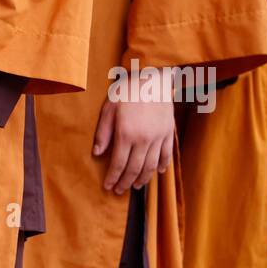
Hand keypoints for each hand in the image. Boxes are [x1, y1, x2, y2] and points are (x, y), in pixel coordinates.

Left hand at [93, 69, 175, 193]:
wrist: (153, 76)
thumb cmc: (126, 90)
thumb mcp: (108, 109)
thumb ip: (103, 133)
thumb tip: (97, 153)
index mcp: (126, 134)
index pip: (118, 164)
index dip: (113, 178)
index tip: (108, 186)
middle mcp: (143, 139)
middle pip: (135, 168)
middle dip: (126, 182)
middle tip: (119, 191)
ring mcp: (158, 137)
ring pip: (151, 165)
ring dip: (143, 178)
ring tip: (136, 186)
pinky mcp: (169, 132)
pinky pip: (167, 154)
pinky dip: (162, 165)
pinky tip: (157, 172)